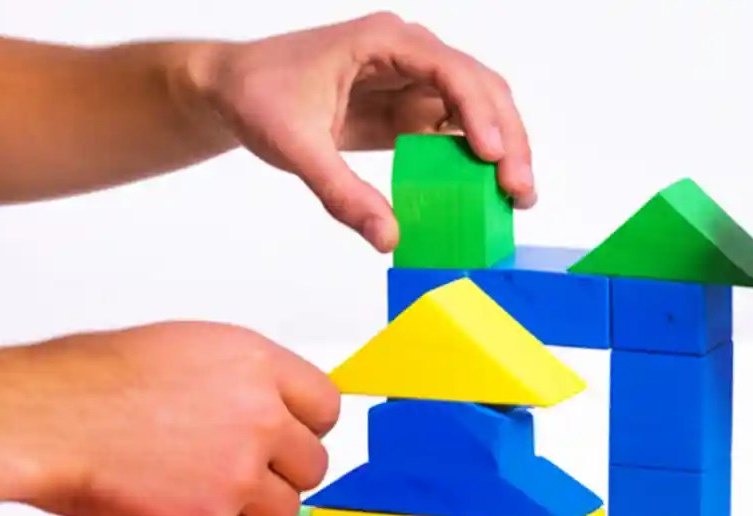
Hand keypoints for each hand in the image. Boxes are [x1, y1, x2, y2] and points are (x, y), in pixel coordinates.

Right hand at [0, 321, 339, 515]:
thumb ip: (239, 380)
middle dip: (281, 473)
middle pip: (314, 465)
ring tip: (203, 490)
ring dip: (249, 509)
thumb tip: (269, 406)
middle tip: (243, 471)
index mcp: (255, 364)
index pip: (326, 406)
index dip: (305, 426)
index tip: (291, 437)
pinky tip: (174, 508)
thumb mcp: (185, 349)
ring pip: (283, 511)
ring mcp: (238, 473)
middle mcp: (259, 417)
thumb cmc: (92, 379)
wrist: (44, 418)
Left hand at [189, 12, 535, 250]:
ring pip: (476, 109)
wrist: (234, 89)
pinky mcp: (408, 111)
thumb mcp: (295, 148)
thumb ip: (342, 194)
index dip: (477, 111)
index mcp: (382, 42)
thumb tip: (388, 236)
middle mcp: (407, 55)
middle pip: (478, 88)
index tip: (492, 154)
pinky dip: (472, 161)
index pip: (447, 69)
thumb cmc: (258, 96)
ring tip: (514, 196)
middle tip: (518, 189)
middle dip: (506, 137)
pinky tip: (482, 192)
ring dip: (500, 149)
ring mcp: (412, 82)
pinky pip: (453, 133)